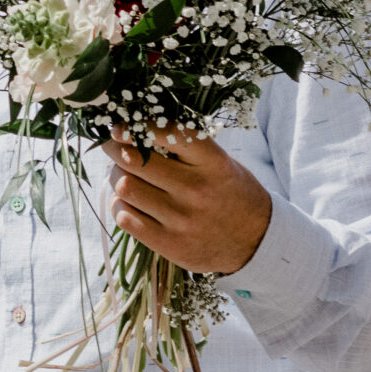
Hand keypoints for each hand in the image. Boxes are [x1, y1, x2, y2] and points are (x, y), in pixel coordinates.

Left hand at [101, 129, 270, 273]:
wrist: (256, 242)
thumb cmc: (228, 193)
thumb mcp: (219, 164)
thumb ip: (183, 149)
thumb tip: (133, 132)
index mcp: (213, 163)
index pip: (170, 134)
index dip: (137, 128)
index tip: (118, 128)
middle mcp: (197, 189)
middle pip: (134, 161)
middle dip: (115, 151)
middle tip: (114, 149)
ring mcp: (181, 218)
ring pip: (125, 187)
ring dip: (116, 178)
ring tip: (123, 176)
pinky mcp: (169, 243)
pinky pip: (124, 216)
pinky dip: (120, 205)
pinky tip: (130, 202)